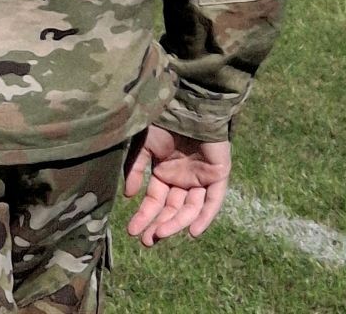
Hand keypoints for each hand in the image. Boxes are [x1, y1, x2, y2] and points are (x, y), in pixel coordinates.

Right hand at [124, 125, 230, 245]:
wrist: (186, 105)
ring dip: (175, 223)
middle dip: (158, 224)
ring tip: (160, 234)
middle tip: (146, 240)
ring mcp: (201, 179)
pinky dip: (204, 217)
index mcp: (165, 172)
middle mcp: (182, 179)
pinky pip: (213, 202)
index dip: (145, 215)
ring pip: (189, 208)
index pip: (155, 200)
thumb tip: (128, 196)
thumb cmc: (162, 121)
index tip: (133, 231)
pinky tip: (192, 231)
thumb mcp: (143, 145)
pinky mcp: (218, 176)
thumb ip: (135, 169)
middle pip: (172, 209)